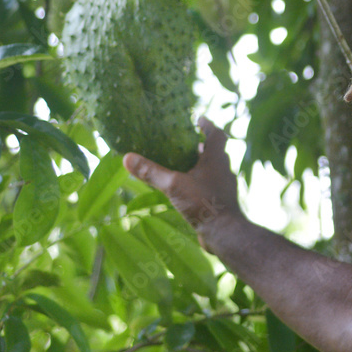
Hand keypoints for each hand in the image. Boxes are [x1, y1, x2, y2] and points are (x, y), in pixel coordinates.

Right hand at [123, 116, 241, 249]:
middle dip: (200, 145)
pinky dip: (198, 182)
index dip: (208, 125)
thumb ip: (151, 172)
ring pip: (212, 169)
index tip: (198, 119)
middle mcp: (223, 170)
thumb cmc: (203, 203)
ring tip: (180, 163)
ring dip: (199, 164)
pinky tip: (184, 188)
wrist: (224, 233)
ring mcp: (223, 186)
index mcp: (216, 159)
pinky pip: (209, 185)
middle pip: (214, 151)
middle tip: (182, 141)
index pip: (216, 134)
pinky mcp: (220, 201)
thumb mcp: (173, 185)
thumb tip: (127, 157)